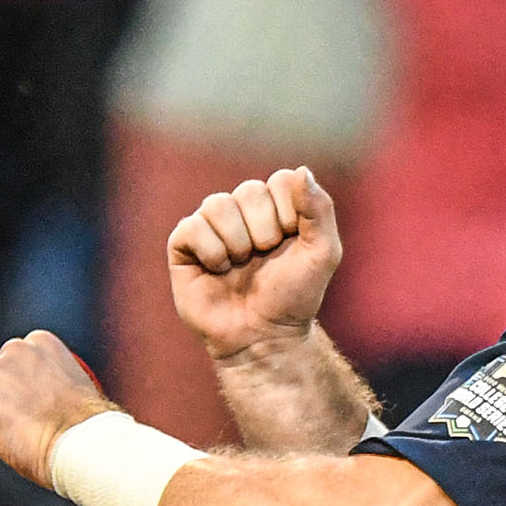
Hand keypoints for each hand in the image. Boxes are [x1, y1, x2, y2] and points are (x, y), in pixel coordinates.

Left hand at [0, 331, 117, 487]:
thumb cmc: (88, 430)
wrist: (82, 443)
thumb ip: (52, 387)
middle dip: (3, 404)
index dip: (24, 390)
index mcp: (41, 342)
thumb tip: (44, 406)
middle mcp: (13, 349)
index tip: (39, 410)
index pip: (16, 364)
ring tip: (26, 438)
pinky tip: (12, 446)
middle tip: (30, 428)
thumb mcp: (76, 394)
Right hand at [169, 168, 344, 363]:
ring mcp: (211, 226)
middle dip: (264, 232)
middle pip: (250, 191)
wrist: (264, 336)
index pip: (282, 180)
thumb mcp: (322, 254)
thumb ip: (320, 209)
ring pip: (218, 204)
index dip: (290, 215)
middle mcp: (242, 210)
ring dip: (237, 243)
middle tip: (264, 259)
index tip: (291, 243)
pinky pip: (191, 227)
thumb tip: (301, 170)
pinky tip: (218, 271)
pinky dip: (211, 253)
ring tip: (240, 267)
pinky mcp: (183, 245)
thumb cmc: (294, 297)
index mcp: (276, 206)